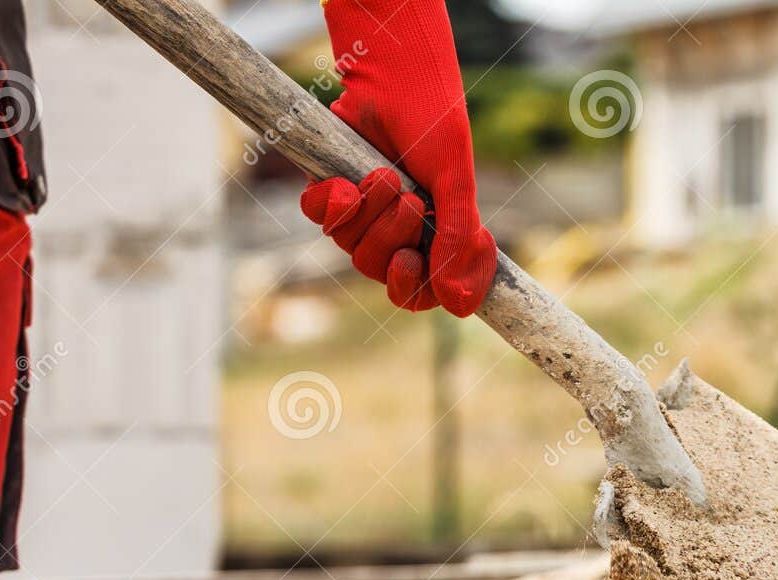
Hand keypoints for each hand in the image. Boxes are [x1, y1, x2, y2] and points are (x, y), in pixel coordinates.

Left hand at [300, 0, 496, 316]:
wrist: (394, 76)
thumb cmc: (433, 124)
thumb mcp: (454, 183)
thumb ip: (456, 240)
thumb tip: (457, 305)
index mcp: (436, 238)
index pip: (423, 293)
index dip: (416, 288)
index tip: (415, 261)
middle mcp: (400, 232)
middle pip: (381, 272)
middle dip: (391, 238)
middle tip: (409, 200)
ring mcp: (365, 213)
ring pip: (350, 248)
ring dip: (368, 214)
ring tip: (385, 174)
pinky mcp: (334, 189)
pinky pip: (320, 219)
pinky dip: (331, 206)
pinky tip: (343, 185)